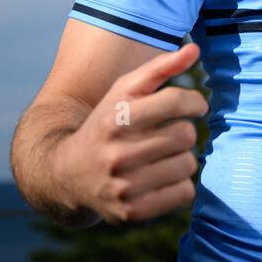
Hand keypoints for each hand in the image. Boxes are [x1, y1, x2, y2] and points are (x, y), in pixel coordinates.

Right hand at [54, 41, 208, 224]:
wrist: (66, 174)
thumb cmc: (107, 124)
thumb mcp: (124, 91)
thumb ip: (160, 68)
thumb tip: (195, 49)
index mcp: (116, 118)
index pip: (175, 101)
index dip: (194, 102)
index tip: (195, 106)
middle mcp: (117, 153)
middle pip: (186, 134)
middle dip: (184, 132)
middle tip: (169, 135)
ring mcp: (123, 186)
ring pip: (188, 165)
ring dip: (182, 159)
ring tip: (161, 157)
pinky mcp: (131, 212)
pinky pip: (185, 192)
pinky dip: (179, 185)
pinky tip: (159, 179)